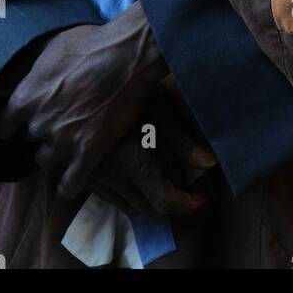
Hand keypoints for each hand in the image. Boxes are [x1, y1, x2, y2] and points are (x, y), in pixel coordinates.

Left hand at [0, 0, 168, 198]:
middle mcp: (39, 123)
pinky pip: (71, 183)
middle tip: (56, 119)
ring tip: (67, 141)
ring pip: (45, 160)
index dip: (10, 124)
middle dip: (39, 130)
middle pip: (29, 139)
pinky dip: (68, 185)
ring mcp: (64, 140)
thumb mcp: (46, 47)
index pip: (2, 126)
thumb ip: (17, 70)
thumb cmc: (87, 45)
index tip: (17, 123)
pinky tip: (70, 182)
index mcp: (26, 97)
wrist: (126, 56)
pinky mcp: (89, 153)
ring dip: (54, 152)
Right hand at [86, 81, 216, 216]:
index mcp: (134, 164)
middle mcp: (113, 177)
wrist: (82, 82)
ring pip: (128, 206)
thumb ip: (183, 143)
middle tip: (184, 187)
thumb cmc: (129, 92)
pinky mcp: (82, 173)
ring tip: (161, 179)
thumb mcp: (160, 112)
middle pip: (148, 210)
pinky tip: (134, 174)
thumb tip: (211, 164)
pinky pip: (110, 197)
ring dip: (148, 201)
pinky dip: (127, 194)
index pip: (166, 202)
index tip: (201, 198)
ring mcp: (95, 177)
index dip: (189, 204)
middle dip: (170, 205)